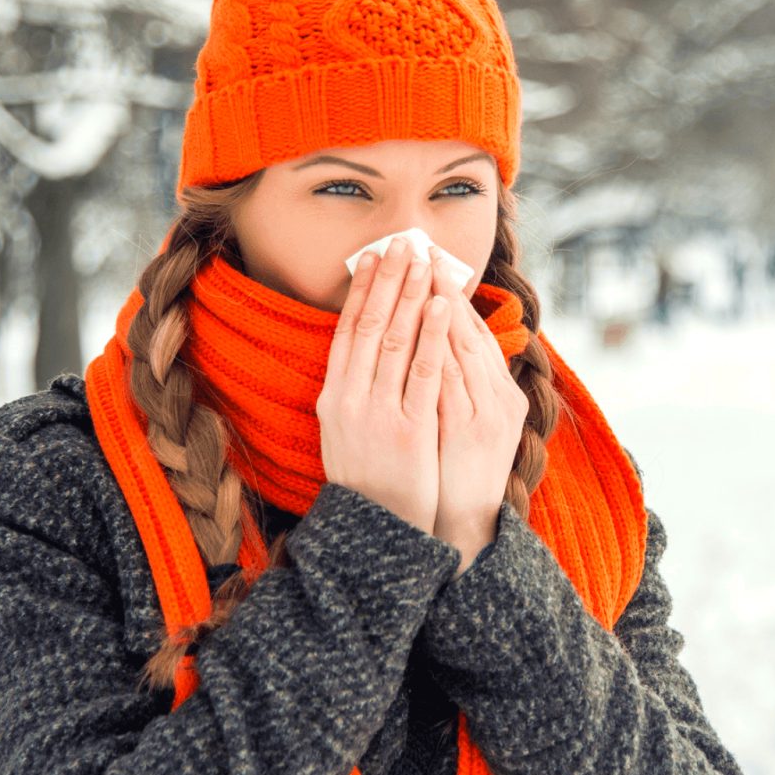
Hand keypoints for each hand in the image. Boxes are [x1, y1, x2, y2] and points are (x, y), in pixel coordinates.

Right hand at [313, 236, 452, 534]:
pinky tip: (442, 306)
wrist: (377, 531)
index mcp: (332, 398)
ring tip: (425, 262)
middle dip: (388, 280)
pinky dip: (433, 334)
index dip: (362, 292)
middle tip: (403, 243)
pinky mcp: (410, 428)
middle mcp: (350, 399)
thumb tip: (362, 351)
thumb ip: (351, 393)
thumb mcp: (344, 434)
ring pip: (396, 340)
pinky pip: (424, 371)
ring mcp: (378, 413)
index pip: (347, 332)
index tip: (374, 258)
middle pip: (370, 326)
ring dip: (412, 296)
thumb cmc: (369, 481)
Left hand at [425, 247, 527, 566]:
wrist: (463, 527)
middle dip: (443, 288)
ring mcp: (489, 412)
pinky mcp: (475, 429)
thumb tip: (440, 349)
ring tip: (423, 271)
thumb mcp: (464, 426)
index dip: (449, 294)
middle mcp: (498, 398)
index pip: (470, 333)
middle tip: (422, 249)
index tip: (429, 259)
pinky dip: (442, 349)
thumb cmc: (460, 475)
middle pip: (468, 331)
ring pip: (464, 348)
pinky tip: (430, 322)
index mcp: (498, 395)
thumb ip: (458, 388)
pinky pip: (454, 380)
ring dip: (442, 308)